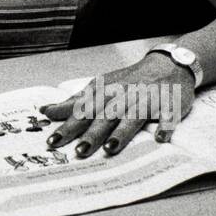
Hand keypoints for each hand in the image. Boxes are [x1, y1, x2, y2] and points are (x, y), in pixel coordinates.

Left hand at [38, 52, 195, 156]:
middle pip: (105, 116)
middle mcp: (123, 96)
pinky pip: (168, 116)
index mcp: (105, 93)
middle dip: (92, 133)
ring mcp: (146, 99)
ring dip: (122, 132)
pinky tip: (160, 138)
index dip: (68, 126)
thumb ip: (74, 102)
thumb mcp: (98, 87)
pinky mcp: (169, 103)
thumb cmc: (128, 81)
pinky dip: (165, 126)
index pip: (83, 111)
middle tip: (80, 151)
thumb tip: (46, 110)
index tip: (53, 141)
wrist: (166, 64)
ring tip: (111, 148)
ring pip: (132, 116)